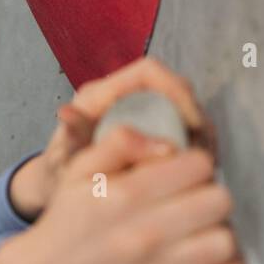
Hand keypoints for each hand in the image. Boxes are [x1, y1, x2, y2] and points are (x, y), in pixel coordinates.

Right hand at [0, 123, 244, 263]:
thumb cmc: (66, 225)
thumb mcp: (79, 171)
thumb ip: (120, 142)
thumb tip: (168, 143)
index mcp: (124, 195)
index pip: (200, 165)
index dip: (195, 168)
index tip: (184, 180)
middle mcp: (142, 234)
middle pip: (219, 202)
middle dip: (210, 199)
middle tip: (194, 209)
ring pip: (225, 243)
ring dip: (219, 235)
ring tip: (201, 237)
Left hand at [8, 55, 217, 218]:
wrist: (58, 191)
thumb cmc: (57, 175)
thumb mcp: (60, 162)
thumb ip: (67, 140)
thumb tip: (65, 113)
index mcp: (100, 95)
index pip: (149, 72)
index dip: (176, 90)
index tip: (193, 123)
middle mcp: (124, 98)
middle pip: (175, 89)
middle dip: (196, 118)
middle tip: (205, 154)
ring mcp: (140, 115)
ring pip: (184, 113)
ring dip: (200, 137)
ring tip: (205, 168)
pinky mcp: (152, 133)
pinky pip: (183, 134)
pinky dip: (194, 151)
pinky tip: (196, 175)